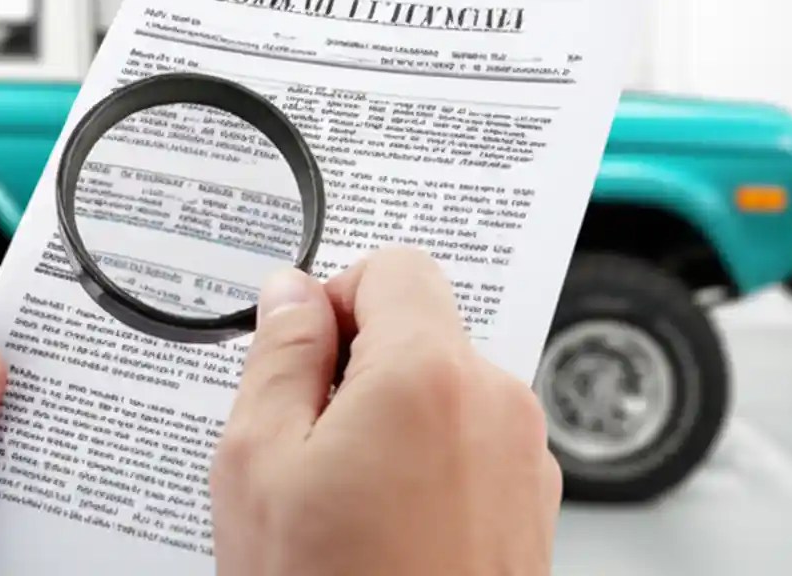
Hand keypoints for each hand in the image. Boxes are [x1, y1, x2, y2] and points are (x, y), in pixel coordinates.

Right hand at [211, 247, 561, 575]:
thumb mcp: (259, 464)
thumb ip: (278, 356)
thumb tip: (290, 294)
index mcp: (430, 375)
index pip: (394, 267)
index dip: (335, 297)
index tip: (301, 351)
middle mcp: (496, 405)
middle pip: (422, 328)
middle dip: (359, 364)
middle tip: (307, 440)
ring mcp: (524, 459)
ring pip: (444, 389)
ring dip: (392, 416)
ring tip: (342, 498)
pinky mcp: (531, 505)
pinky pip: (472, 442)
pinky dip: (428, 458)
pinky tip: (383, 523)